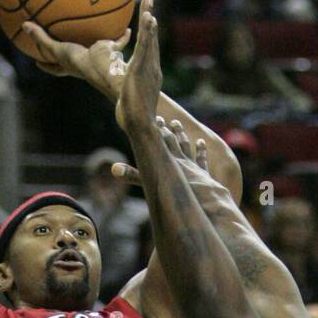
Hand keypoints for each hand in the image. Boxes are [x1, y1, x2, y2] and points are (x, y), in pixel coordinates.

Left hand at [20, 23, 131, 97]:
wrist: (102, 66)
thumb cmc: (78, 61)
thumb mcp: (56, 49)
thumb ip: (41, 38)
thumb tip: (23, 25)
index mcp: (70, 66)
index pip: (54, 68)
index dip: (46, 66)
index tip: (37, 63)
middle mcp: (84, 63)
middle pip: (75, 58)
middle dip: (71, 52)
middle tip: (65, 43)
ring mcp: (99, 59)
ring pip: (97, 48)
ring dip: (99, 42)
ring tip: (98, 30)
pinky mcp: (112, 53)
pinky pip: (118, 42)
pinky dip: (122, 36)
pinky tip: (125, 27)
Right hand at [113, 116, 228, 209]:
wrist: (203, 199)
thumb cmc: (177, 192)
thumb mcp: (152, 184)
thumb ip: (132, 175)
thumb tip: (114, 169)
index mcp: (169, 159)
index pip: (162, 140)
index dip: (158, 129)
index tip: (154, 118)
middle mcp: (181, 159)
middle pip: (173, 140)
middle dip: (167, 129)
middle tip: (163, 118)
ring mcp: (193, 165)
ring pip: (186, 146)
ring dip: (181, 135)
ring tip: (177, 124)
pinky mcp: (203, 174)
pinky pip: (202, 159)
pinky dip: (201, 150)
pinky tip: (201, 143)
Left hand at [115, 0, 161, 133]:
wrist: (140, 125)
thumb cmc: (134, 116)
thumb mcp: (131, 97)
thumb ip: (130, 89)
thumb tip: (126, 89)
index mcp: (151, 73)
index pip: (150, 48)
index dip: (149, 32)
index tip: (148, 17)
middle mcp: (153, 68)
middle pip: (152, 38)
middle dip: (150, 18)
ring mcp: (149, 68)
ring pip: (150, 39)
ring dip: (149, 20)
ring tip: (148, 3)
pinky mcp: (141, 69)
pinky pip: (145, 47)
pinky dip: (147, 32)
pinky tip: (148, 18)